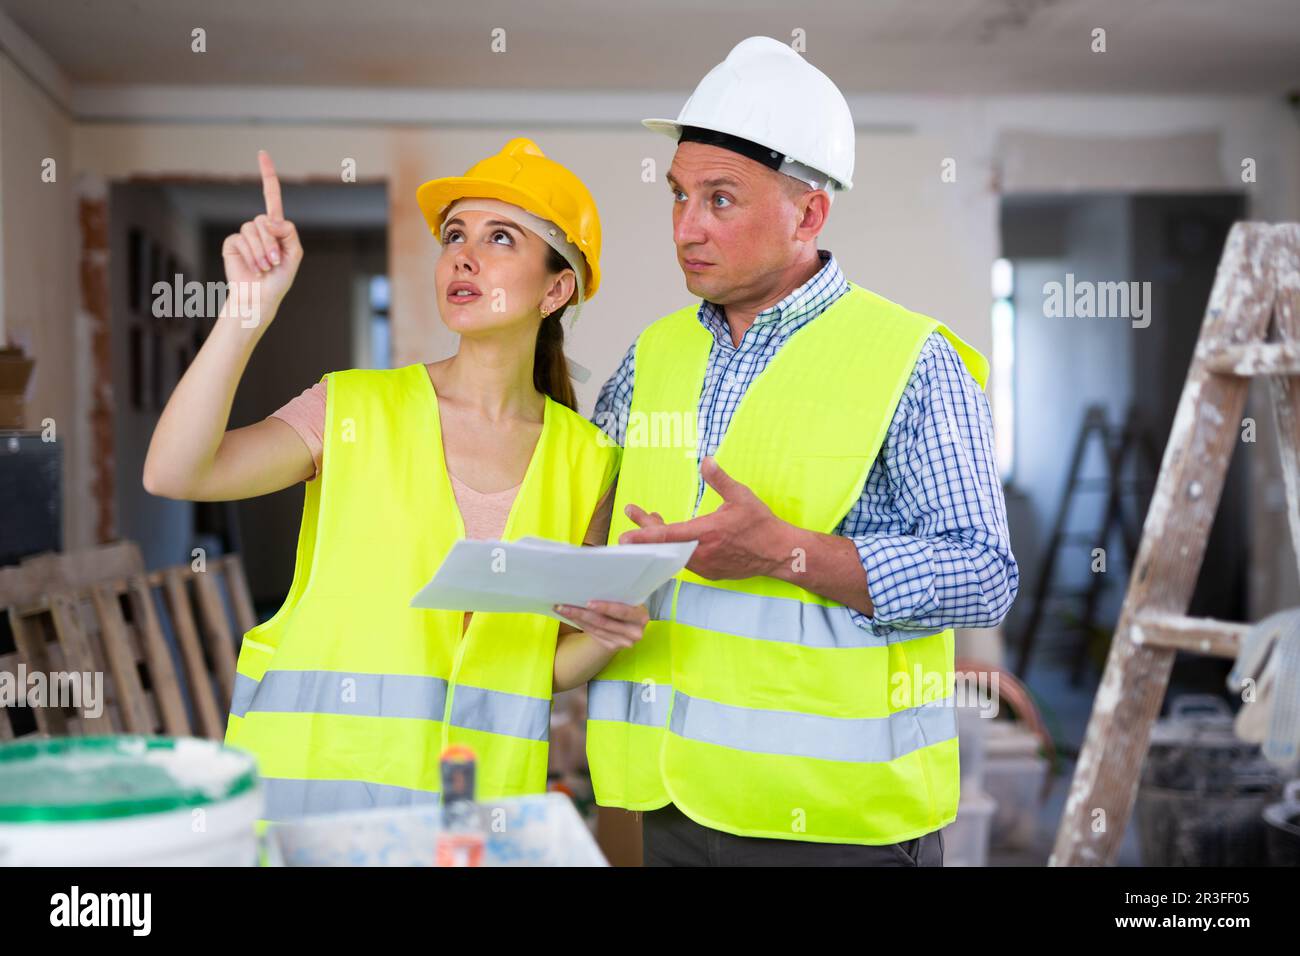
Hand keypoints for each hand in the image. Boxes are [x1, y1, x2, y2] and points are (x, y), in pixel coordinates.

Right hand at [220, 150, 302, 319]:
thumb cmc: (279, 278)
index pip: (271, 196)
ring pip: (254, 230)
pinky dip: (251, 254)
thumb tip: (270, 219)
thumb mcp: (294, 254)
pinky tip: (253, 267)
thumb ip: (289, 232)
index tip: (261, 154)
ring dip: (262, 252)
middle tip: (275, 262)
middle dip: (273, 242)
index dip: (267, 175)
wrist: (260, 296)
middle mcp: (259, 227)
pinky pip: (242, 239)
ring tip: (265, 267)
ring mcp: (244, 234)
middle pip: (266, 220)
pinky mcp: (232, 243)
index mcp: (276, 227)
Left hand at [554, 600, 648, 651]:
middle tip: (563, 605)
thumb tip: (592, 576)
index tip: (588, 603)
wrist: (629, 621)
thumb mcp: (627, 596)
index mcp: (641, 615)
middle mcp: (635, 632)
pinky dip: (581, 624)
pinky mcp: (612, 646)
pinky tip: (570, 617)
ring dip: (577, 618)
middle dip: (582, 613)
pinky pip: (594, 634)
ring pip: (596, 629)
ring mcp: (624, 642)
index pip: (623, 612)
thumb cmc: (626, 601)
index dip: (606, 607)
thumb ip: (616, 591)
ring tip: (561, 609)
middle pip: (604, 622)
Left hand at [618, 455, 787, 579]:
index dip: (645, 535)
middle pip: (666, 543)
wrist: (780, 553)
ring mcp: (706, 566)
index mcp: (707, 533)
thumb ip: (720, 479)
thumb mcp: (741, 496)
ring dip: (662, 537)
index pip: (669, 535)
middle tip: (634, 511)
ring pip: (674, 553)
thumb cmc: (761, 524)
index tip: (624, 536)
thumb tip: (706, 460)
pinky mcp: (710, 573)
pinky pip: (686, 560)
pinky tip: (676, 535)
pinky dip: (677, 547)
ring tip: (653, 518)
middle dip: (647, 528)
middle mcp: (703, 553)